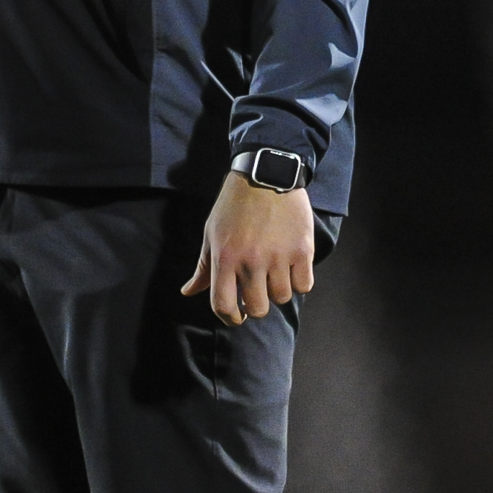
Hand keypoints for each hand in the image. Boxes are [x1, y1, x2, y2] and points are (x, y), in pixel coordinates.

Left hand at [180, 172, 316, 326]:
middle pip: (257, 309)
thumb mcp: (211, 233)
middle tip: (258, 292)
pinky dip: (299, 281)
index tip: (237, 316)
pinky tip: (291, 267)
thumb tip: (188, 292)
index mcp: (224, 258)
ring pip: (282, 298)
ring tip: (274, 272)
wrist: (265, 175)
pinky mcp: (301, 250)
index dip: (229, 318)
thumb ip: (203, 267)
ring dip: (278, 290)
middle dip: (256, 306)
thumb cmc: (233, 206)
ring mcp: (278, 257)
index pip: (222, 305)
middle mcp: (251, 261)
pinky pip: (304, 285)